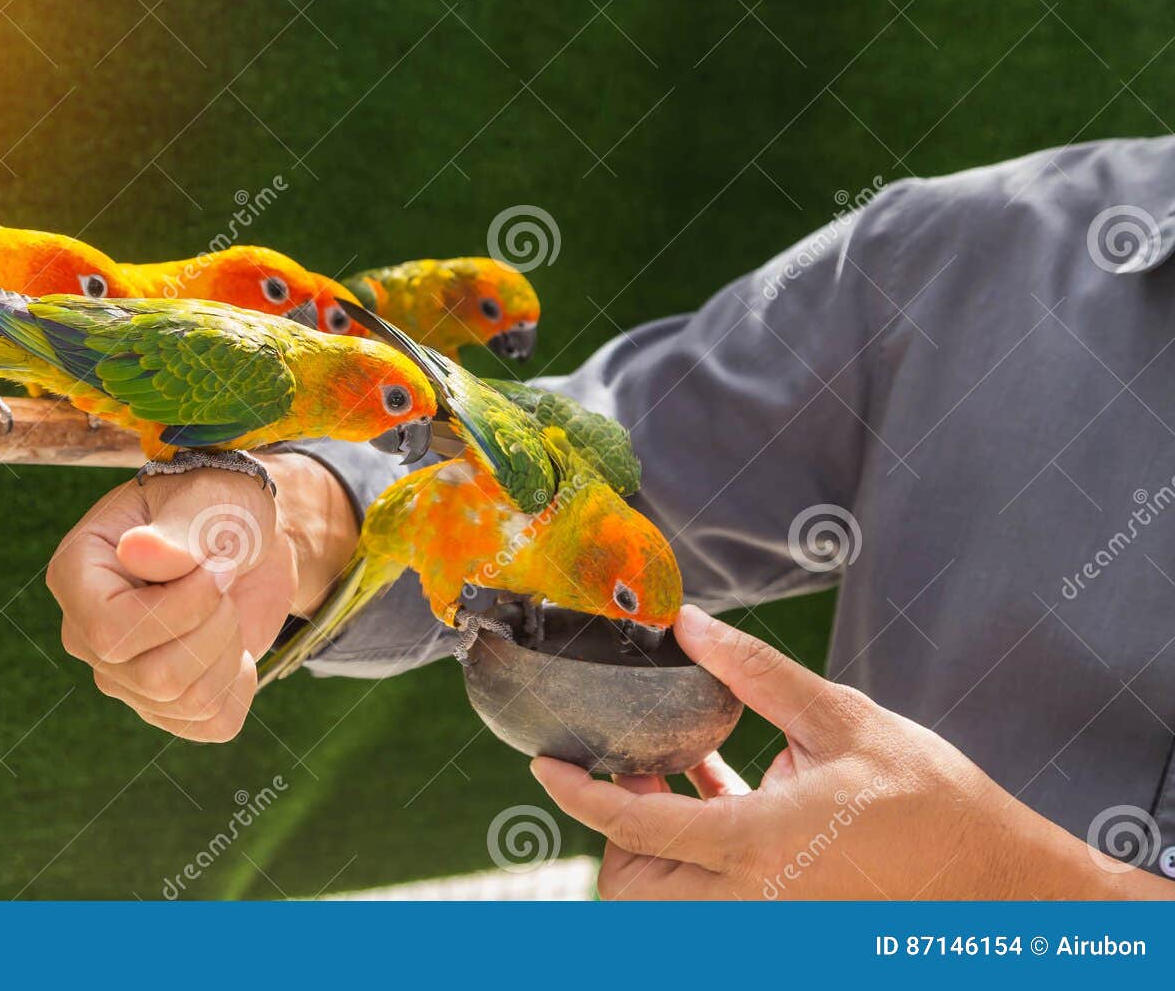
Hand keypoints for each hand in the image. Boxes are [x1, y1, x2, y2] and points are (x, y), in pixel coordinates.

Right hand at [46, 452, 358, 741]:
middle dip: (216, 628)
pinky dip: (241, 684)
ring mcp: (120, 676)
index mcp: (76, 575)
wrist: (241, 536)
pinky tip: (233, 645)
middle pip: (155, 678)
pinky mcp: (162, 704)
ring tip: (226, 605)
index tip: (220, 565)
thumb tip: (138, 553)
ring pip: (188, 702)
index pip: (113, 633)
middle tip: (226, 579)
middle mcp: (86, 634)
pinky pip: (212, 723)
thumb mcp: (208, 502)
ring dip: (231, 649)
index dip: (182, 610)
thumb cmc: (216, 504)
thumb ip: (177, 532)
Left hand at [533, 604, 1174, 898]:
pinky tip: (707, 780)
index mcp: (758, 846)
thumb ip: (756, 673)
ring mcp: (764, 914)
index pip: (635, 831)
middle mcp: (750, 896)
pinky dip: (690, 844)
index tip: (545, 763)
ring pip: (665, 896)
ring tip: (671, 769)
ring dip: (650, 840)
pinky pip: (704, 889)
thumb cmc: (928, 798)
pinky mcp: (778, 912)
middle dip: (613, 831)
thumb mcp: (842, 718)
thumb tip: (690, 625)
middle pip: (634, 884)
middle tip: (632, 762)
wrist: (995, 879)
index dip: (578, 796)